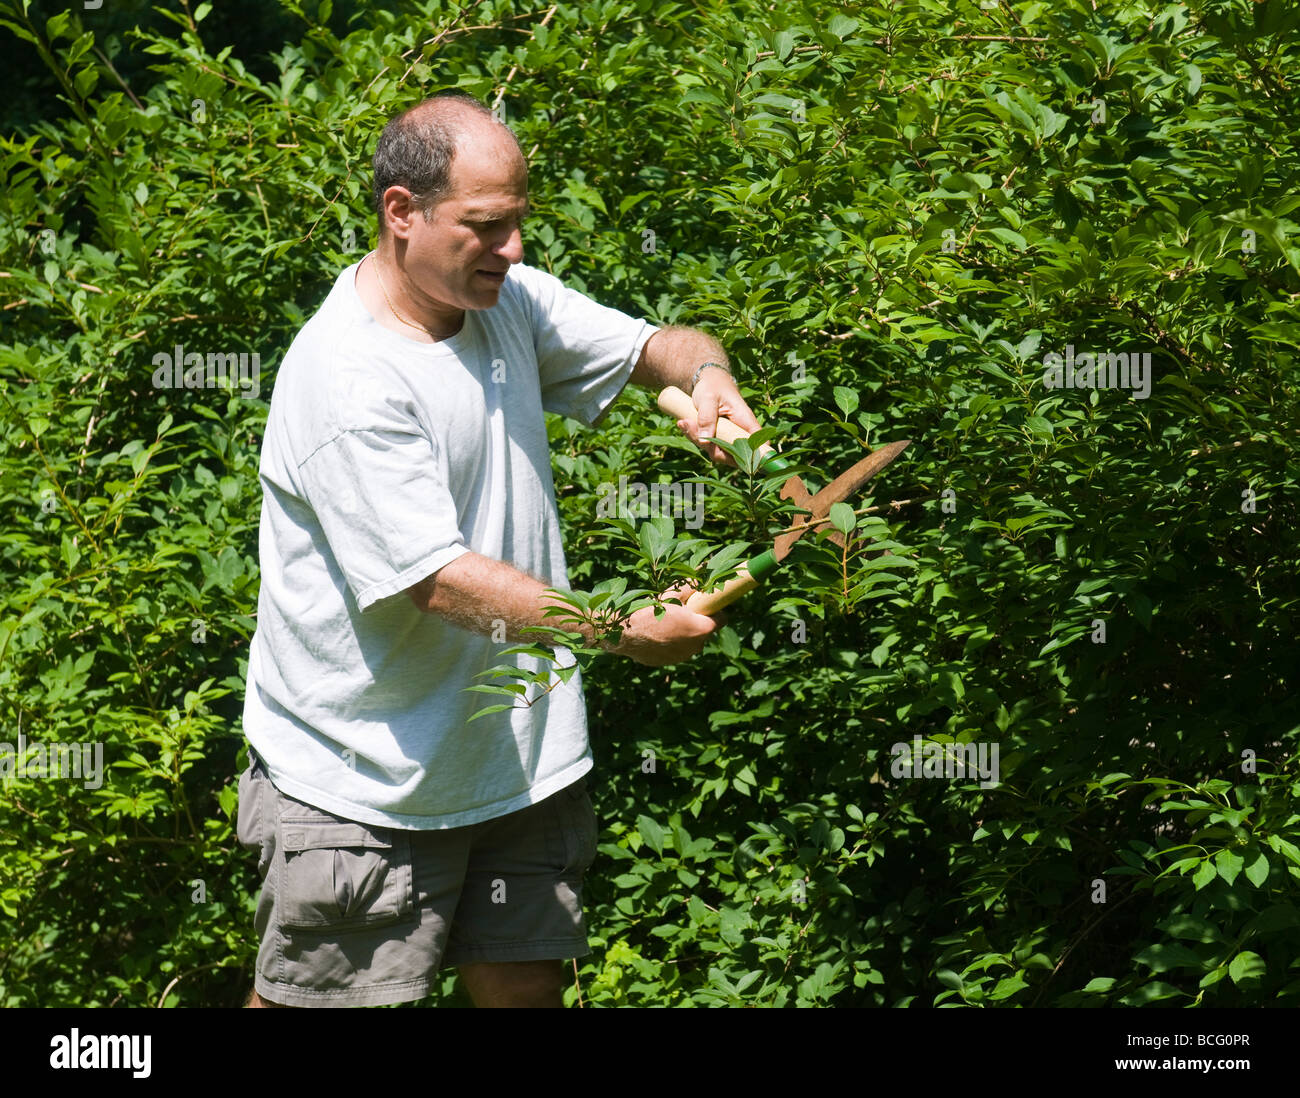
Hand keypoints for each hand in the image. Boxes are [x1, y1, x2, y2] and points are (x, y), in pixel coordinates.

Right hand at [607, 586, 721, 665]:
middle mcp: (696, 646)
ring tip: (665, 622)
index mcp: (702, 629)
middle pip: (704, 631)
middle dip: (696, 622)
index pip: (722, 620)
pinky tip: (656, 633)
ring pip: (689, 642)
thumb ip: (691, 586)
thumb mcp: (673, 593)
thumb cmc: (650, 610)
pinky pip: (675, 650)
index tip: (703, 604)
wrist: (625, 632)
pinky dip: (670, 642)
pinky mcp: (669, 662)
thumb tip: (703, 574)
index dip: (714, 610)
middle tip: (680, 611)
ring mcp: (683, 657)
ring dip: (683, 633)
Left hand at [676, 373, 762, 466]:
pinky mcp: (717, 438)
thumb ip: (707, 418)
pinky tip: (683, 423)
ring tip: (684, 421)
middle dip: (711, 449)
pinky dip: (694, 437)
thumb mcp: (709, 398)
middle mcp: (739, 433)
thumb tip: (705, 442)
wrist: (706, 381)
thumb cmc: (713, 385)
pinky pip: (707, 446)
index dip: (753, 457)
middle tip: (691, 427)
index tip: (732, 454)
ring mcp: (728, 437)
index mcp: (745, 421)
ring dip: (697, 440)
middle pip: (734, 455)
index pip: (758, 444)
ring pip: (717, 452)